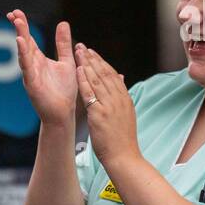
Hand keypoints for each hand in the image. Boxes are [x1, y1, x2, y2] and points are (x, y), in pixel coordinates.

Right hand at [7, 11, 77, 124]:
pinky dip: (23, 55)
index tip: (16, 13)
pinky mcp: (32, 84)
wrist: (63, 113)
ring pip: (23, 53)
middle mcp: (32, 65)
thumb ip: (63, 44)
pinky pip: (26, 67)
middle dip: (19, 28)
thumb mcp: (66, 62)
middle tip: (13, 14)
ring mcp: (30, 74)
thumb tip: (63, 23)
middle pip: (24, 42)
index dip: (23, 26)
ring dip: (20, 39)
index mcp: (39, 59)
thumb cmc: (64, 90)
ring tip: (18, 24)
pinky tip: (21, 43)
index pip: (29, 38)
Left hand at [74, 44, 137, 169]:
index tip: (93, 53)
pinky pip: (90, 93)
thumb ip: (121, 100)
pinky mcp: (99, 113)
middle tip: (82, 46)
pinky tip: (77, 70)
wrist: (124, 157)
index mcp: (125, 99)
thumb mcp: (126, 116)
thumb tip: (121, 84)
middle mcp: (119, 99)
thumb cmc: (123, 141)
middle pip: (104, 73)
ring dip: (86, 64)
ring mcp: (110, 105)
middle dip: (92, 58)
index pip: (113, 75)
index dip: (102, 63)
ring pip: (97, 79)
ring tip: (78, 52)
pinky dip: (84, 80)